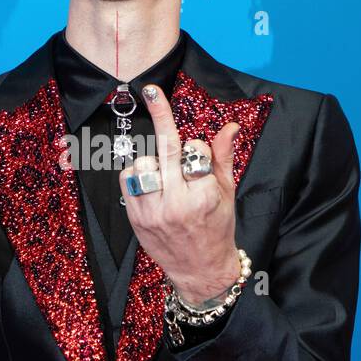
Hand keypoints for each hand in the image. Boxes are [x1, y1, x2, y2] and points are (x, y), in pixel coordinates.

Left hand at [118, 84, 241, 304]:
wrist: (200, 270)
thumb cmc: (218, 228)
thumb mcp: (227, 193)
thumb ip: (224, 157)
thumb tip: (231, 126)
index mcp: (204, 196)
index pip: (195, 150)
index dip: (198, 150)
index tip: (199, 157)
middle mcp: (177, 203)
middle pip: (166, 149)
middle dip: (161, 115)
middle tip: (152, 90)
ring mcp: (153, 212)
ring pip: (144, 163)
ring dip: (153, 160)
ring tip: (164, 175)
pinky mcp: (136, 218)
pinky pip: (128, 180)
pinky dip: (137, 174)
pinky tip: (150, 183)